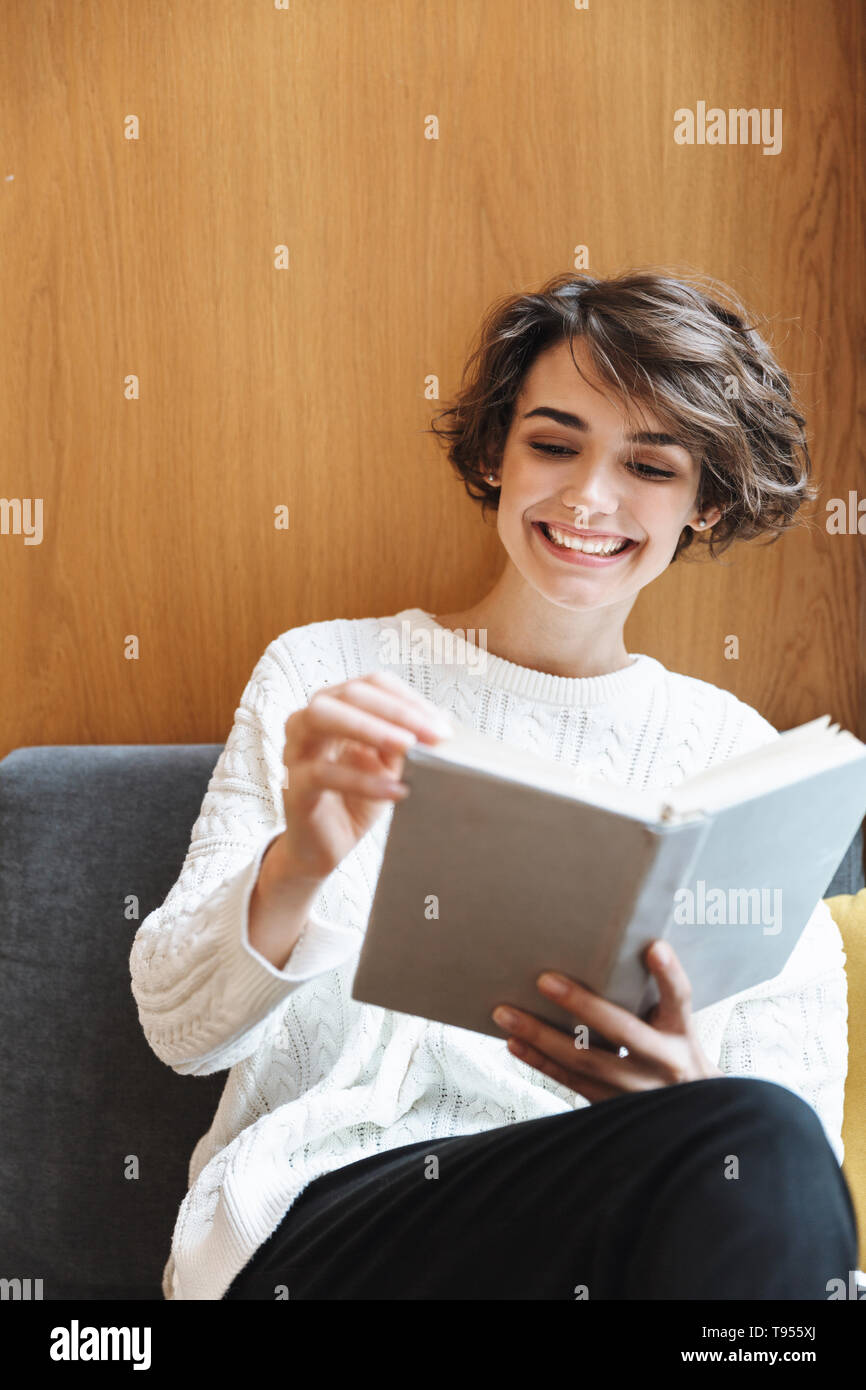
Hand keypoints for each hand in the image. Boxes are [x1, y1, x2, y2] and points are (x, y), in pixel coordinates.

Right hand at [276, 670, 453, 881]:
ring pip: (322, 718)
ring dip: (371, 729)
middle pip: (350, 694)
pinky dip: (363, 781)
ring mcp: (295, 750)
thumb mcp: (388, 765)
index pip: (372, 684)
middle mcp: (308, 720)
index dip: (408, 700)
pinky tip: (395, 791)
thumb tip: (441, 722)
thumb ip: (405, 741)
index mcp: (335, 707)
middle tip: (434, 734)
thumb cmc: (355, 799)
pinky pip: (323, 773)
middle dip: (397, 711)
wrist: (324, 847)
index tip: (442, 725)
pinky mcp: (292, 785)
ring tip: (408, 748)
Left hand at [490, 940, 722, 1101]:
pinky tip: (514, 1042)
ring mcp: (637, 1090)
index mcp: (681, 1032)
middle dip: (582, 1005)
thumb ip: (656, 993)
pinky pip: (571, 1081)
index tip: (654, 947)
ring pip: (586, 1061)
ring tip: (506, 1013)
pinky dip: (540, 1062)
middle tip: (543, 979)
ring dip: (541, 1036)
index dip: (668, 974)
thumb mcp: (677, 1025)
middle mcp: (663, 1062)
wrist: (690, 1115)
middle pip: (622, 1032)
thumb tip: (629, 945)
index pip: (680, 998)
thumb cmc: (674, 1053)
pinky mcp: (611, 1106)